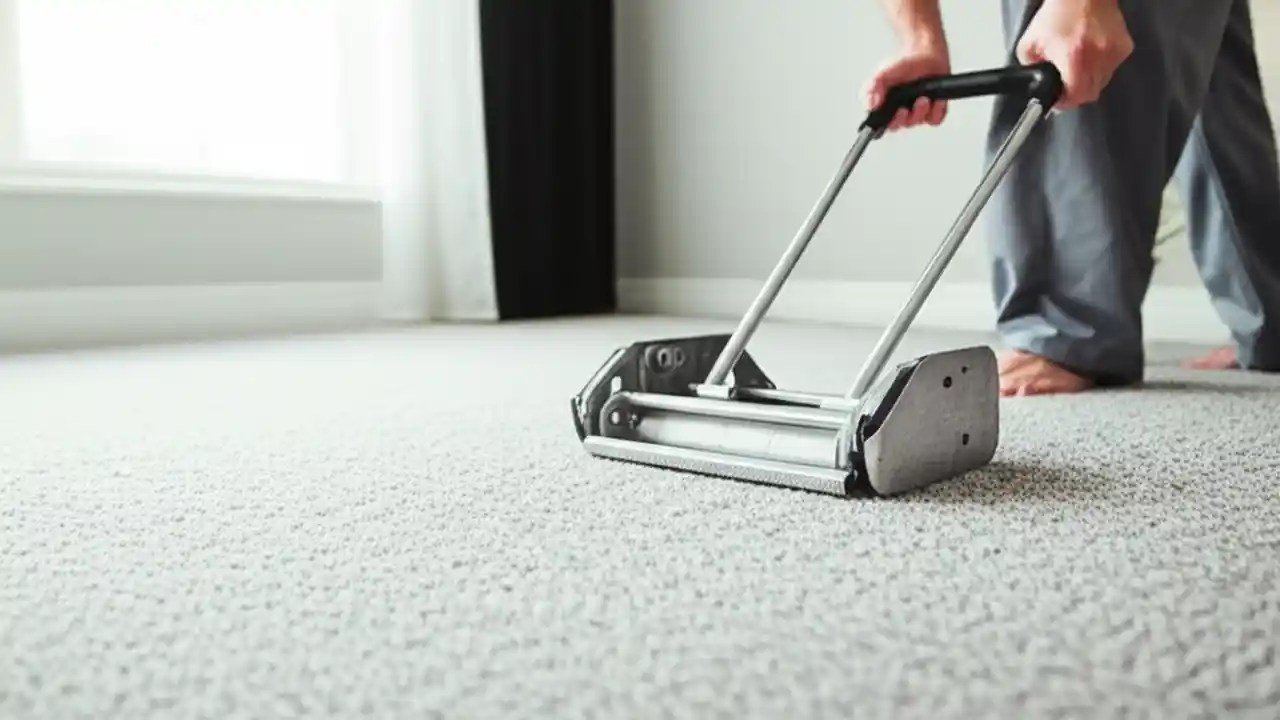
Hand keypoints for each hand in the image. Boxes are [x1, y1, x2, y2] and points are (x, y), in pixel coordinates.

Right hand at [863, 46, 950, 130]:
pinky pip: (935, 119)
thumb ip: (873, 88)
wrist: (925, 55)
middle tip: (905, 109)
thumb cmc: (902, 66)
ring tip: (923, 99)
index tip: (892, 115)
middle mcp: (901, 114)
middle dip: (903, 119)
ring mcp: (918, 113)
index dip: (887, 124)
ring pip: (918, 122)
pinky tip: (936, 101)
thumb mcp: (882, 74)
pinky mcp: (934, 110)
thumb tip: (871, 105)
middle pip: (901, 125)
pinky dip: (937, 111)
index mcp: (886, 108)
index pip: (883, 125)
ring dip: (920, 112)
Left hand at [1017, 0, 1133, 108]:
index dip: (1066, 103)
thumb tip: (1035, 83)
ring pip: (1102, 82)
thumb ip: (1030, 67)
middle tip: (1067, 86)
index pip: (1075, 96)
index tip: (1059, 101)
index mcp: (1072, 57)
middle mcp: (1096, 56)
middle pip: (1090, 93)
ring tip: (1078, 64)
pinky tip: (1091, 55)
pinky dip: (1101, 67)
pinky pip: (1112, 68)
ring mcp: (1112, 52)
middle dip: (1076, 94)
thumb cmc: (1058, 13)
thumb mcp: (1030, 43)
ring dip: (1089, 80)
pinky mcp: (1123, 47)